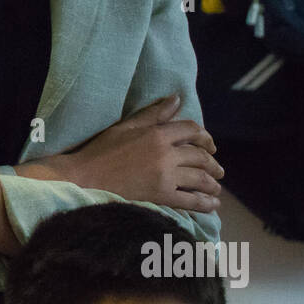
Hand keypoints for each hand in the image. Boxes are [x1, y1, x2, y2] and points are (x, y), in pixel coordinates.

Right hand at [17, 94, 223, 212]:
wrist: (85, 178)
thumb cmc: (102, 151)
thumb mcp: (126, 127)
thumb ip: (154, 115)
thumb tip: (177, 98)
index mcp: (156, 134)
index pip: (191, 130)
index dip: (205, 137)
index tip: (210, 146)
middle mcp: (165, 154)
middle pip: (200, 156)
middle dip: (213, 163)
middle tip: (218, 170)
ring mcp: (165, 176)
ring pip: (200, 178)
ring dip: (212, 183)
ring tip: (216, 187)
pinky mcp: (162, 196)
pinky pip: (191, 201)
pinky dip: (206, 203)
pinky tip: (213, 204)